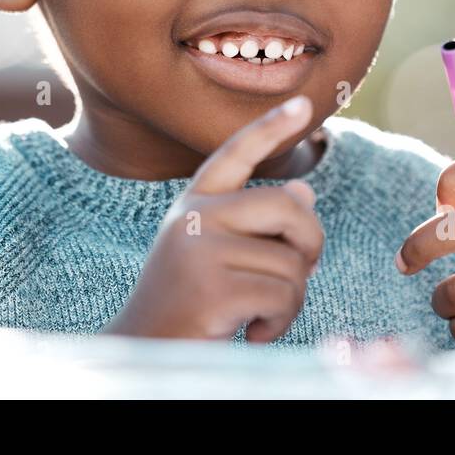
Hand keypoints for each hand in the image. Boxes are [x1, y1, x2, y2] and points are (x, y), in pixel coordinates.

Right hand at [104, 95, 323, 342]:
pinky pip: (283, 296)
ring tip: (259, 315)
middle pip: (287, 208)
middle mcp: (193, 216)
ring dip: (291, 299)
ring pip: (292, 262)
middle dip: (310, 245)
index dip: (271, 126)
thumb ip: (255, 224)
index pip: (236, 154)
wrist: (144, 353)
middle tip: (299, 274)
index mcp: (193, 201)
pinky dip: (280, 322)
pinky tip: (253, 333)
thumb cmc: (187, 305)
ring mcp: (200, 249)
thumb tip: (304, 190)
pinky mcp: (212, 288)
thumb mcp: (216, 254)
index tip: (304, 102)